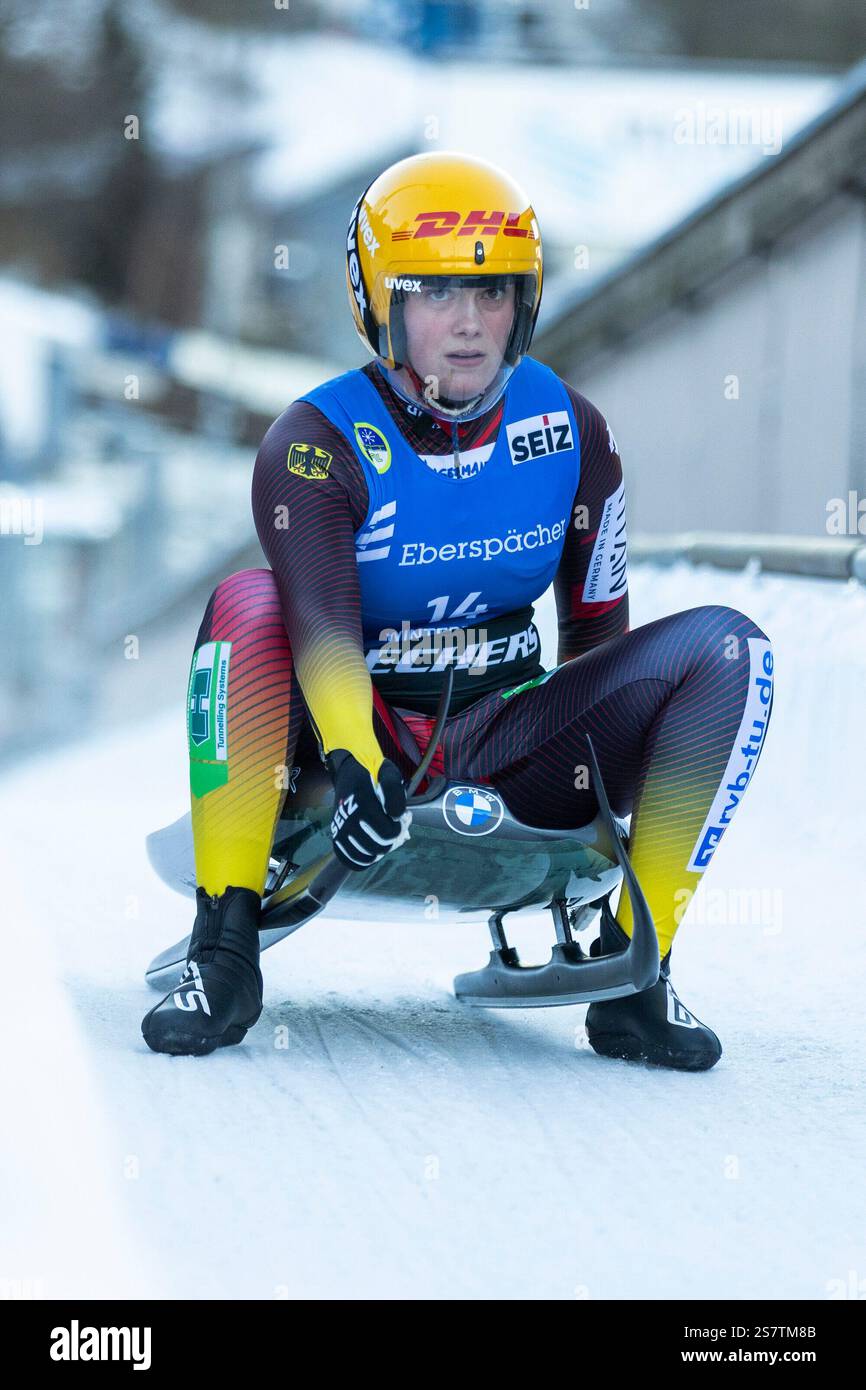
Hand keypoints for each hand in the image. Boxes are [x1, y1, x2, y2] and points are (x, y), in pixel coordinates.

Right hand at [325, 749, 411, 870]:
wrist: (349, 772)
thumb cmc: (373, 775)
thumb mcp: (390, 774)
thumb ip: (395, 793)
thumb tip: (396, 816)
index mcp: (362, 804)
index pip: (387, 833)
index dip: (399, 830)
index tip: (402, 820)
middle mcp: (348, 820)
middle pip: (377, 848)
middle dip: (391, 841)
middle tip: (395, 829)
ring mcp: (340, 830)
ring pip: (364, 857)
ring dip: (379, 851)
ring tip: (384, 838)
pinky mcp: (336, 837)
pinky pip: (349, 859)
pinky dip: (363, 859)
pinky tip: (372, 848)